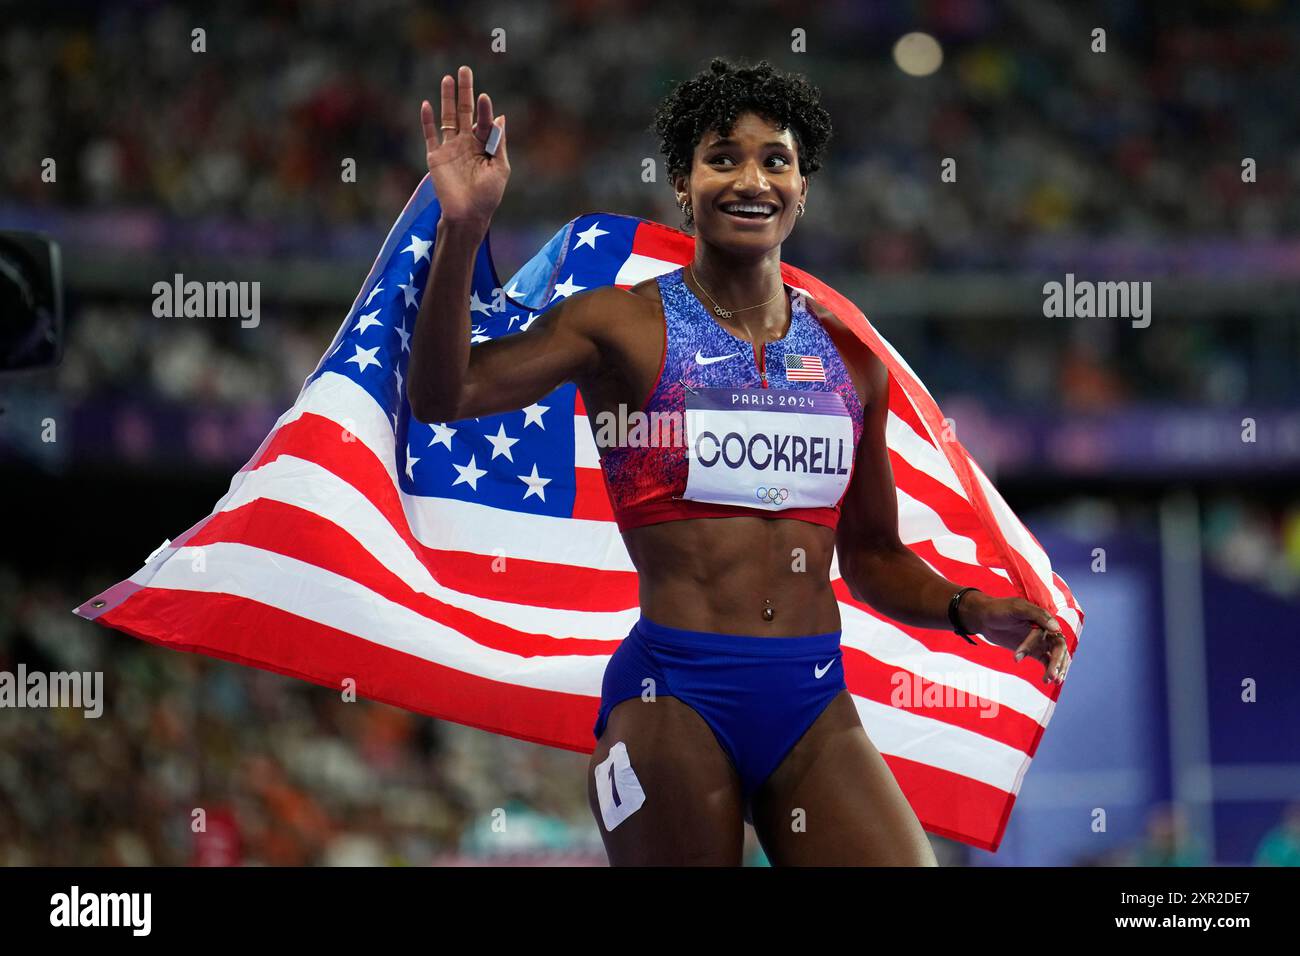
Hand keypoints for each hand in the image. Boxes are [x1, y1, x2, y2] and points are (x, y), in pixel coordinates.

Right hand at [421, 64, 509, 226]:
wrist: (468, 215)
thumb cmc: (488, 195)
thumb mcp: (500, 168)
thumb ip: (499, 142)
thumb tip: (500, 117)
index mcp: (484, 145)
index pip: (484, 121)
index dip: (484, 110)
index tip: (484, 98)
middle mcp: (466, 143)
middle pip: (464, 111)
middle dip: (465, 91)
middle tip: (465, 69)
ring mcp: (450, 148)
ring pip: (447, 117)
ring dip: (447, 98)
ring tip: (448, 78)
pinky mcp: (436, 157)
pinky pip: (430, 135)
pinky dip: (428, 120)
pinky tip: (427, 104)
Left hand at [961, 592, 1070, 684]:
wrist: (985, 617)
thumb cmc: (1000, 609)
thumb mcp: (1016, 608)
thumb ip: (1037, 615)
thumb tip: (1057, 628)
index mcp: (1044, 618)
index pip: (1050, 634)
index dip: (1035, 645)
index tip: (1018, 657)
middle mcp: (1046, 630)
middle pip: (1059, 648)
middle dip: (1057, 662)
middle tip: (1050, 676)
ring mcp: (1040, 641)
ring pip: (1056, 656)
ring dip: (1056, 668)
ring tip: (1050, 680)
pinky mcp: (1034, 650)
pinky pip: (1047, 661)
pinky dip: (1049, 670)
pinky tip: (1047, 680)